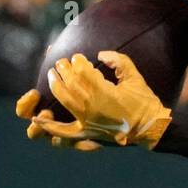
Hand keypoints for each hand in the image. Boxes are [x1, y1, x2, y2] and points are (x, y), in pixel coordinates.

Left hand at [17, 52, 171, 148]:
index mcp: (104, 93)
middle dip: (65, 68)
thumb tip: (101, 55)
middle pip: (70, 82)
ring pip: (64, 99)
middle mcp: (92, 107)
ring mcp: (87, 121)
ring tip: (53, 74)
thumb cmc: (144, 102)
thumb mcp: (135, 77)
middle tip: (63, 62)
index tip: (79, 57)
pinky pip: (64, 132)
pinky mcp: (87, 132)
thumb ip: (118, 61)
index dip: (78, 61)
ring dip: (56, 84)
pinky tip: (37, 117)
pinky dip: (50, 126)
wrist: (150, 129)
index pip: (83, 72)